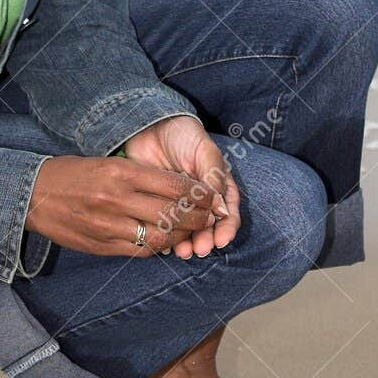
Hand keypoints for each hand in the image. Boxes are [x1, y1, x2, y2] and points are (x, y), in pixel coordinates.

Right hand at [24, 153, 219, 257]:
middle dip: (197, 216)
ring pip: (161, 236)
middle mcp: (118, 199)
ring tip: (190, 231)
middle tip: (209, 216)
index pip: (174, 184)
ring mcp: (110, 225)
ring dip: (181, 235)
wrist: (33, 195)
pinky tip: (166, 241)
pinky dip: (158, 247)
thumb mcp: (106, 162)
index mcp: (121, 172)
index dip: (198, 193)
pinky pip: (141, 250)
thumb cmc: (70, 174)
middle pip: (173, 212)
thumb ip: (140, 176)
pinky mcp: (103, 245)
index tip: (210, 195)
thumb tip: (177, 189)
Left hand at [120, 115, 240, 258]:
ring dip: (187, 243)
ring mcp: (179, 205)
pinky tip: (163, 245)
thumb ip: (214, 177)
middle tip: (200, 249)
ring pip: (186, 231)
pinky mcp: (158, 207)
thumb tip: (222, 209)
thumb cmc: (183, 135)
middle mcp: (200, 200)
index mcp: (218, 187)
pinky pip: (164, 227)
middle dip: (206, 240)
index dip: (226, 228)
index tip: (221, 240)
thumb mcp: (204, 151)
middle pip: (208, 227)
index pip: (228, 213)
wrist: (149, 126)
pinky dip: (165, 238)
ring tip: (182, 251)